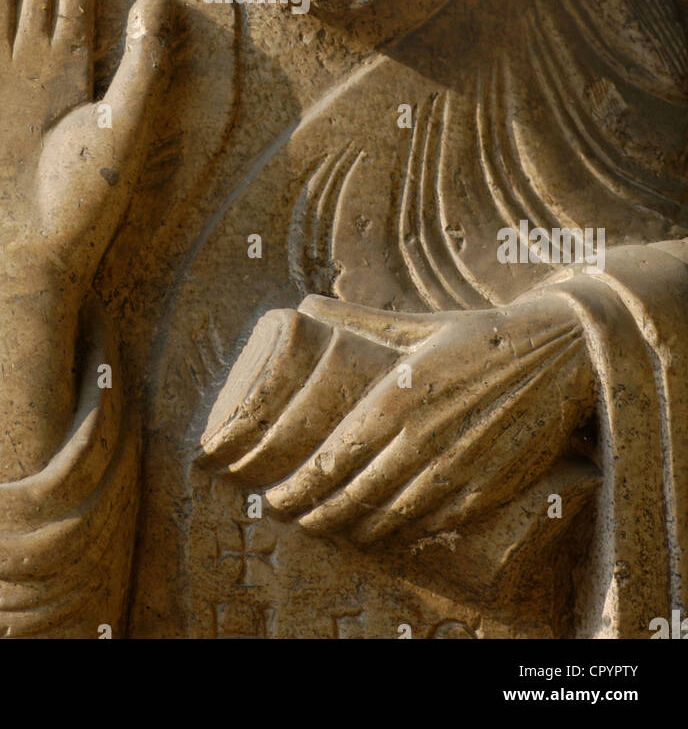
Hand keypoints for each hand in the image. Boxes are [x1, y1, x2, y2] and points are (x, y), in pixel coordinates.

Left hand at [200, 290, 595, 542]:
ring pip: (392, 516)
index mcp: (397, 397)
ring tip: (330, 530)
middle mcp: (422, 438)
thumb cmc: (480, 336)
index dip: (300, 485)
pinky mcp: (489, 489)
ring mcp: (457, 469)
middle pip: (354, 494)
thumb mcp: (417, 326)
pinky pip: (435, 524)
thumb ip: (359, 322)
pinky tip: (386, 532)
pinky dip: (403, 533)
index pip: (333, 458)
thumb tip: (305, 305)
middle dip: (317, 511)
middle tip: (292, 517)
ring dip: (355, 529)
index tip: (276, 495)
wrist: (561, 355)